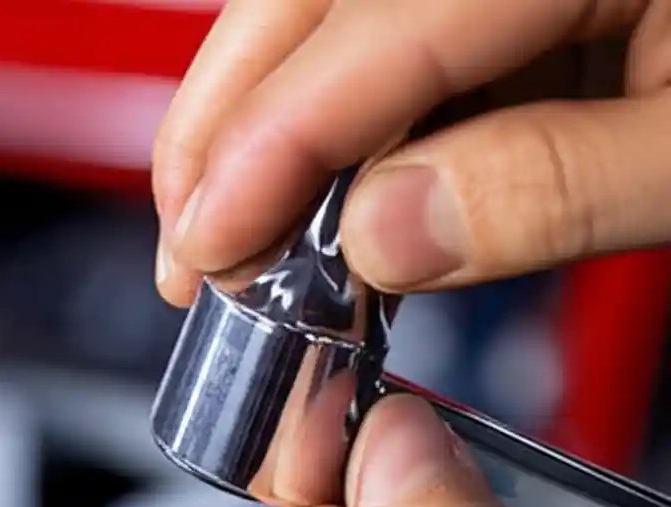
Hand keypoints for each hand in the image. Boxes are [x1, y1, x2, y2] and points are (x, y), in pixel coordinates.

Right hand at [153, 0, 670, 305]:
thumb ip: (554, 187)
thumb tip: (388, 234)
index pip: (373, 30)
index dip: (267, 146)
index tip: (211, 246)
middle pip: (300, 5)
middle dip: (217, 129)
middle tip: (189, 245)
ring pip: (318, 24)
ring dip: (258, 127)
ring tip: (234, 234)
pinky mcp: (493, 2)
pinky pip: (372, 45)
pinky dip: (326, 122)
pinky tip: (318, 198)